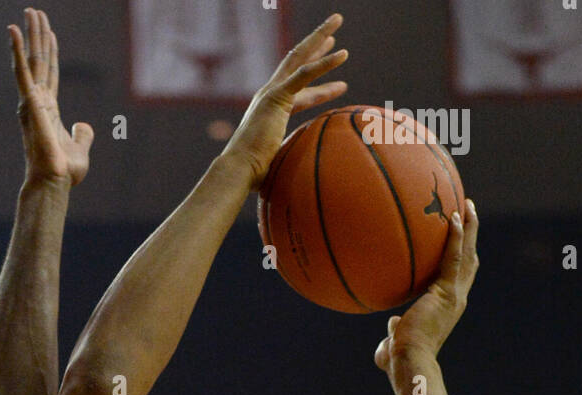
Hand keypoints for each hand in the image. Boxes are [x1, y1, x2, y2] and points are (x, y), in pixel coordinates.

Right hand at [9, 9, 92, 187]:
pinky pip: (22, 71)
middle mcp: (37, 101)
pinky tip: (13, 30)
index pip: (50, 73)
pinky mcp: (29, 102)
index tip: (50, 33)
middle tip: (36, 11)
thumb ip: (83, 134)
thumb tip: (84, 125)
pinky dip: (16, 49)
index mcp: (49, 109)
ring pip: (30, 60)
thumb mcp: (81, 148)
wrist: (54, 181)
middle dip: (38, 35)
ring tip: (29, 12)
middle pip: (39, 61)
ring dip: (29, 35)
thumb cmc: (64, 172)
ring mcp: (31, 100)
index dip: (51, 52)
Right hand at [222, 14, 347, 189]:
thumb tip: (300, 185)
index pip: (299, 89)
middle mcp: (268, 95)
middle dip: (316, 42)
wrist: (238, 173)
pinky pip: (305, 75)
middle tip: (334, 28)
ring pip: (300, 57)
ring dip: (320, 37)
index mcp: (270, 109)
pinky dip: (325, 64)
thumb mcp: (277, 165)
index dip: (320, 80)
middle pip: (297, 60)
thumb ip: (288, 163)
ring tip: (337, 21)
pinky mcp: (276, 97)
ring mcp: (271, 93)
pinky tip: (343, 54)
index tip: (338, 74)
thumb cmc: (252, 177)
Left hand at [375, 200, 479, 375]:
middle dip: (471, 233)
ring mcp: (455, 294)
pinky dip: (456, 237)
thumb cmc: (400, 357)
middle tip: (468, 209)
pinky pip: (453, 258)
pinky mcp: (447, 292)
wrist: (409, 362)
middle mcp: (457, 297)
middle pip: (469, 257)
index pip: (458, 274)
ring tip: (467, 203)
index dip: (462, 253)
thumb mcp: (398, 338)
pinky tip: (455, 217)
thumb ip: (396, 329)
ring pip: (466, 253)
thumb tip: (391, 324)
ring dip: (469, 227)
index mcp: (448, 305)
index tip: (460, 236)